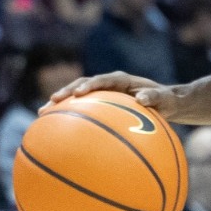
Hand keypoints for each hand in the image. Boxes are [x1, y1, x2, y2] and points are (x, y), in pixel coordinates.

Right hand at [48, 72, 178, 116]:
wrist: (167, 103)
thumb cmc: (167, 101)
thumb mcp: (165, 99)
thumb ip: (155, 97)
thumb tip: (142, 99)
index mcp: (122, 80)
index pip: (101, 80)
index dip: (89, 85)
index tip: (78, 94)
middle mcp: (110, 84)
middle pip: (82, 84)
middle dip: (66, 92)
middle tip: (50, 102)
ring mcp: (104, 94)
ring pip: (78, 96)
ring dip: (61, 103)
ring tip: (43, 113)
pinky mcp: (102, 104)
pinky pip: (84, 109)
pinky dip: (70, 116)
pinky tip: (57, 130)